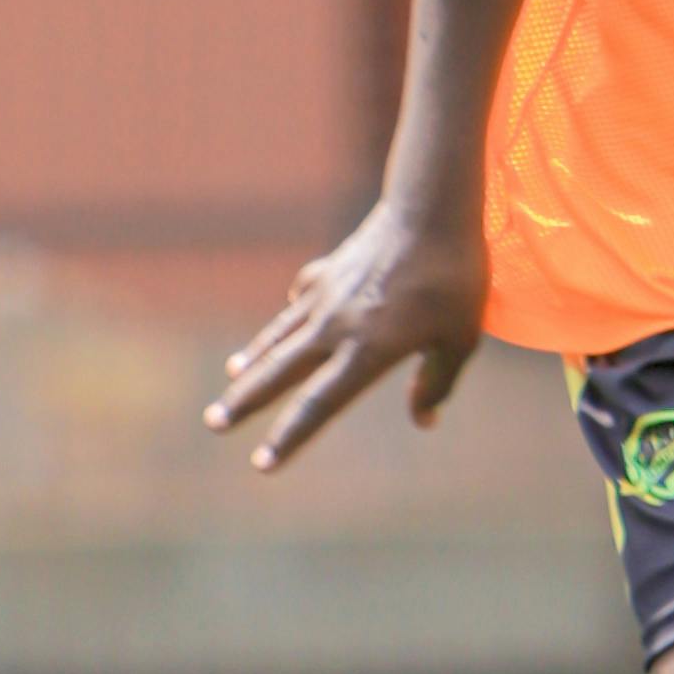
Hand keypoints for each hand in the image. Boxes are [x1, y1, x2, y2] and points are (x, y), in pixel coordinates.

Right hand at [208, 201, 486, 468]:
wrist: (431, 209)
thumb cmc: (455, 278)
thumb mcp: (461, 339)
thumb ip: (438, 383)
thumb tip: (423, 419)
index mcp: (368, 351)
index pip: (319, 405)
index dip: (288, 437)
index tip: (260, 465)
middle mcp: (336, 327)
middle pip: (280, 373)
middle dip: (244, 402)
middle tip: (212, 423)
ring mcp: (326, 295)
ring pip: (280, 336)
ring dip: (255, 360)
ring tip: (232, 378)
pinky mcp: (328, 270)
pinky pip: (302, 299)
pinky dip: (291, 316)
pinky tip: (286, 321)